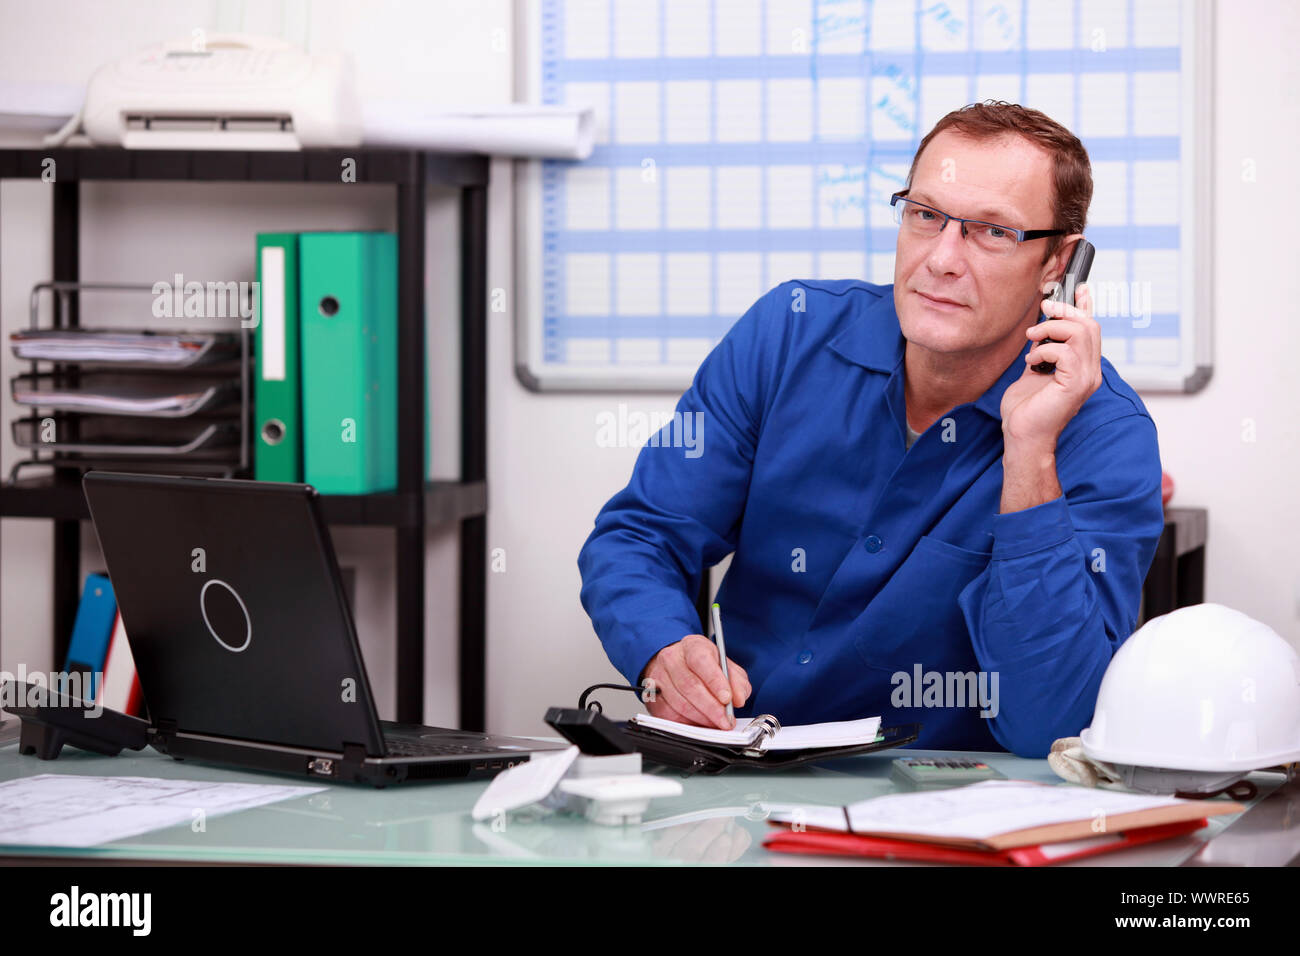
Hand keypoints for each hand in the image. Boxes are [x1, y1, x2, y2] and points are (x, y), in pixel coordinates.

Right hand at [640, 634, 750, 729]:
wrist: (677, 663)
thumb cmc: (703, 666)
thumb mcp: (726, 666)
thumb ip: (737, 682)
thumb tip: (738, 699)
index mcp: (692, 646)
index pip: (701, 661)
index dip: (715, 682)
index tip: (728, 699)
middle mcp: (672, 659)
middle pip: (690, 685)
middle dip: (711, 707)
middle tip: (725, 720)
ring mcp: (659, 677)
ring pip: (679, 703)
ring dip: (701, 718)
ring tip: (716, 723)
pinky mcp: (652, 697)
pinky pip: (669, 715)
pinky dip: (687, 723)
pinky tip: (700, 723)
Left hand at [1000, 282, 1102, 451]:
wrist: (1023, 436)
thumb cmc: (1026, 408)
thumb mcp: (1034, 370)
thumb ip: (1043, 350)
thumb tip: (1042, 328)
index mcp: (1083, 366)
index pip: (1093, 329)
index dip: (1086, 305)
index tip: (1076, 287)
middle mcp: (1091, 371)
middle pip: (1090, 325)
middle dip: (1064, 312)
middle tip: (1042, 313)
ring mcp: (1086, 378)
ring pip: (1081, 333)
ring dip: (1051, 329)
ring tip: (1032, 340)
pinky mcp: (1076, 384)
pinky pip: (1066, 351)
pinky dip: (1044, 349)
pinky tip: (1032, 362)